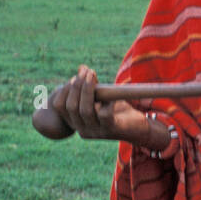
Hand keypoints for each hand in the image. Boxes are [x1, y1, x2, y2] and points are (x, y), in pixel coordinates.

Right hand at [34, 65, 152, 143]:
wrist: (139, 128)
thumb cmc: (119, 111)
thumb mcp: (103, 97)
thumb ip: (92, 86)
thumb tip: (82, 67)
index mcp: (76, 122)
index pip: (60, 106)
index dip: (65, 90)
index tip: (75, 76)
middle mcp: (83, 129)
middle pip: (71, 107)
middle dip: (77, 87)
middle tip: (86, 72)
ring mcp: (96, 132)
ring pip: (85, 111)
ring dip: (88, 90)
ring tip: (92, 75)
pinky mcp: (111, 130)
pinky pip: (104, 115)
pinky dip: (106, 102)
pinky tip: (110, 96)